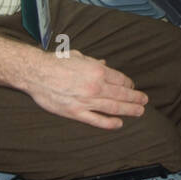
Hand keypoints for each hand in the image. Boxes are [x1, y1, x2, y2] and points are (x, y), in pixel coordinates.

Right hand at [23, 50, 148, 129]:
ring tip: (139, 112)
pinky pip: (97, 120)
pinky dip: (110, 123)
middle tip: (144, 101)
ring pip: (114, 108)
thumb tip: (105, 64)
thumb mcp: (78, 56)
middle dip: (135, 98)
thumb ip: (93, 62)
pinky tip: (119, 124)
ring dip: (129, 110)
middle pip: (121, 95)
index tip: (132, 88)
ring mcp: (86, 101)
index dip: (129, 85)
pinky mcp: (76, 112)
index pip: (120, 80)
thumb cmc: (56, 62)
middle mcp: (95, 86)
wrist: (36, 73)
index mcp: (97, 70)